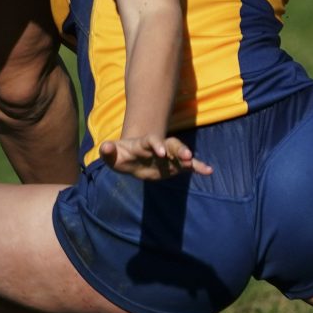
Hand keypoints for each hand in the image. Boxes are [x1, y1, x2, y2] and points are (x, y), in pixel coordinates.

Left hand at [97, 135, 212, 181]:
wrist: (130, 159)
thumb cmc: (120, 155)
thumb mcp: (111, 154)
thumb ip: (107, 150)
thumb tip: (104, 147)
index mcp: (143, 144)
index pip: (151, 141)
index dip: (156, 144)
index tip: (160, 152)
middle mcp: (159, 147)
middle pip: (171, 144)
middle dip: (179, 149)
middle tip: (187, 156)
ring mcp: (168, 156)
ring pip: (181, 153)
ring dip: (189, 158)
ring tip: (200, 165)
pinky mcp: (174, 165)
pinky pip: (188, 166)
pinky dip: (198, 167)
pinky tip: (208, 171)